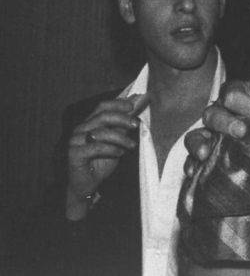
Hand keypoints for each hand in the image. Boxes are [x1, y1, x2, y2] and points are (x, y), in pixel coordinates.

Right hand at [65, 94, 147, 219]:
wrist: (88, 184)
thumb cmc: (101, 161)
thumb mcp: (117, 142)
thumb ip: (124, 125)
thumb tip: (137, 107)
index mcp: (89, 123)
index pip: (102, 106)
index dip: (118, 104)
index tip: (133, 106)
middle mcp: (80, 129)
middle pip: (103, 116)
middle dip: (123, 119)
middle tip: (137, 124)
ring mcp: (75, 141)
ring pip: (101, 132)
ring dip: (121, 138)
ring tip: (132, 146)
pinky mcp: (73, 153)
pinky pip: (96, 147)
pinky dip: (111, 149)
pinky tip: (120, 153)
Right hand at [183, 68, 249, 175]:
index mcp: (236, 93)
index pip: (233, 94)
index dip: (248, 105)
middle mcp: (220, 111)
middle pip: (214, 114)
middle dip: (227, 123)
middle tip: (242, 132)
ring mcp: (212, 132)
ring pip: (197, 134)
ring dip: (199, 143)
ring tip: (205, 153)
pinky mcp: (210, 152)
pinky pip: (193, 156)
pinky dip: (191, 162)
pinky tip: (195, 170)